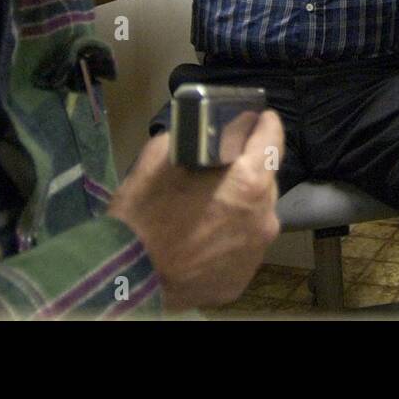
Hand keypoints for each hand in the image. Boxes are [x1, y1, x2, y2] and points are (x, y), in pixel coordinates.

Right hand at [107, 110, 283, 310]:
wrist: (126, 280)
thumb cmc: (142, 215)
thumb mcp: (158, 159)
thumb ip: (189, 139)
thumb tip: (200, 133)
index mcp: (248, 183)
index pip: (272, 140)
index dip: (265, 124)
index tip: (259, 118)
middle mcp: (264, 217)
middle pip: (265, 181)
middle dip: (246, 172)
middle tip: (219, 171)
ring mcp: (256, 252)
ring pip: (255, 216)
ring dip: (239, 207)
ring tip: (208, 208)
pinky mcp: (242, 279)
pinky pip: (241, 247)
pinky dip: (229, 239)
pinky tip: (204, 238)